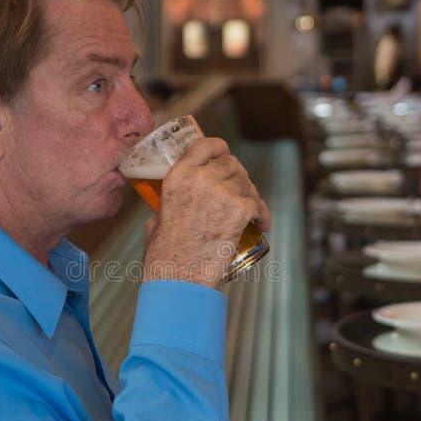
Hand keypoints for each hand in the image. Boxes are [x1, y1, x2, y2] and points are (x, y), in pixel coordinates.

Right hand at [143, 136, 269, 286]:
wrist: (179, 276)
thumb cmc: (165, 255)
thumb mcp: (157, 219)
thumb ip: (167, 207)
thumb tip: (167, 211)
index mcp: (178, 176)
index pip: (205, 145)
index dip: (220, 149)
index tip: (225, 155)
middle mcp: (201, 178)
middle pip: (231, 164)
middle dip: (238, 176)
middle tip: (240, 191)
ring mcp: (223, 192)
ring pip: (246, 184)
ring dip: (250, 195)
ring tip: (250, 211)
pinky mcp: (240, 210)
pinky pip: (259, 206)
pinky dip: (263, 216)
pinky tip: (262, 225)